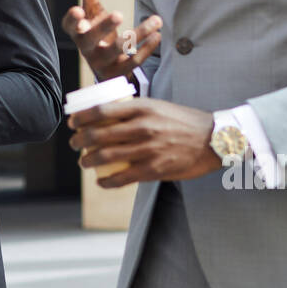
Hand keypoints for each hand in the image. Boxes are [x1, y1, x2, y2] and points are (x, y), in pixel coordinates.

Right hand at [61, 0, 161, 80]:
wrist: (106, 65)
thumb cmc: (97, 30)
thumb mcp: (92, 10)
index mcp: (77, 32)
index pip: (70, 26)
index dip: (72, 19)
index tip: (79, 10)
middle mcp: (86, 49)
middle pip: (91, 38)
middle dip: (104, 26)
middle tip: (118, 14)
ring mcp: (101, 63)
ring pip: (118, 50)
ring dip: (138, 34)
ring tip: (157, 20)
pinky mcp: (118, 73)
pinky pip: (132, 62)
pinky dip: (146, 49)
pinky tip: (157, 35)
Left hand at [68, 97, 220, 186]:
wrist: (213, 139)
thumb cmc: (184, 121)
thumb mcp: (158, 106)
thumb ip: (136, 110)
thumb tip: (109, 114)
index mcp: (142, 107)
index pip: (101, 110)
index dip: (81, 118)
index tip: (72, 122)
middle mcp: (142, 126)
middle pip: (99, 134)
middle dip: (79, 140)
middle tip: (74, 143)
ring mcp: (148, 149)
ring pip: (106, 156)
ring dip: (88, 160)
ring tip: (84, 161)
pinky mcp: (154, 169)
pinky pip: (123, 177)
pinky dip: (107, 181)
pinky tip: (101, 181)